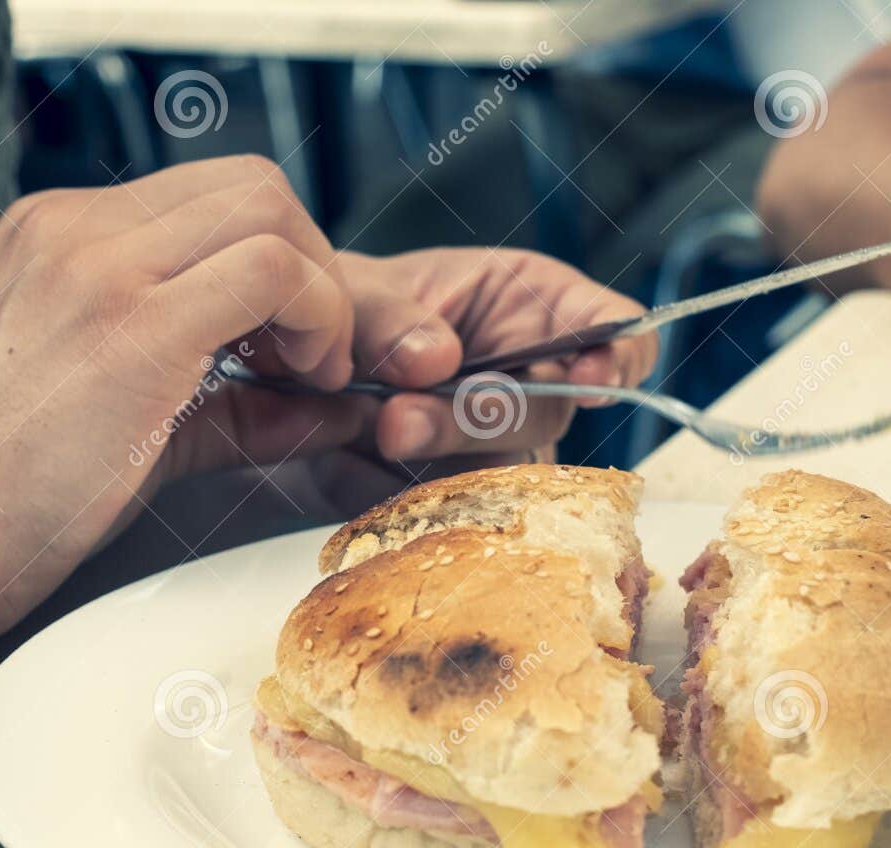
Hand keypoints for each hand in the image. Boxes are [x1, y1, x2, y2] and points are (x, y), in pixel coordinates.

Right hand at [0, 155, 360, 642]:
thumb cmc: (1, 498)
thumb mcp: (127, 423)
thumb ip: (235, 404)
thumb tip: (339, 407)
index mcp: (55, 236)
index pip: (212, 196)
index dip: (282, 260)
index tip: (291, 344)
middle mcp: (72, 228)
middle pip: (253, 186)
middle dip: (314, 266)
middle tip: (315, 356)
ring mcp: (96, 265)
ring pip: (268, 211)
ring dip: (320, 291)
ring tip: (309, 374)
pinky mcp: (129, 324)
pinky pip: (269, 272)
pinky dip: (316, 321)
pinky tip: (302, 386)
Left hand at [161, 246, 657, 511]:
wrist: (274, 375)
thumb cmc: (333, 312)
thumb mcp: (351, 292)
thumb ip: (389, 318)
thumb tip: (439, 361)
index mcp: (531, 305)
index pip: (610, 328)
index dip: (616, 351)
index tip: (593, 373)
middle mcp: (528, 381)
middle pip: (553, 410)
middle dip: (488, 413)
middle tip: (406, 412)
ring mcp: (494, 448)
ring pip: (506, 471)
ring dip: (442, 455)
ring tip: (378, 429)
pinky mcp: (456, 500)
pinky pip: (454, 512)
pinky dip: (408, 492)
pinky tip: (363, 461)